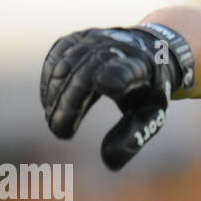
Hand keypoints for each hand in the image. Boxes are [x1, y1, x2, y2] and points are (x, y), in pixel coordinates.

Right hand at [40, 23, 194, 170]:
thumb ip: (134, 137)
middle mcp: (117, 46)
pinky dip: (49, 80)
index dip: (115, 77)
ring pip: (67, 64)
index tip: (103, 88)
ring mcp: (95, 38)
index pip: (126, 70)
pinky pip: (56, 56)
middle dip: (69, 103)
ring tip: (54, 122)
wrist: (148, 50)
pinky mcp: (78, 38)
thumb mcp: (151, 115)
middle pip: (86, 72)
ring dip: (56, 95)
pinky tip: (48, 102)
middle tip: (60, 132)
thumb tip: (109, 162)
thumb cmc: (148, 90)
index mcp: (142, 66)